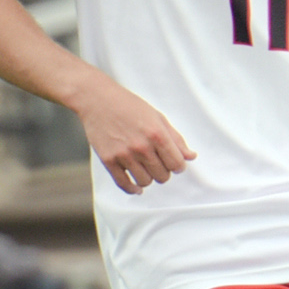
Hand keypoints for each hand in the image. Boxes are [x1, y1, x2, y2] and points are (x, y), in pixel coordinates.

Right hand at [74, 75, 195, 195]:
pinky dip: (133, 189)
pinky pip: (124, 184)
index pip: (177, 164)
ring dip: (148, 178)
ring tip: (145, 168)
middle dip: (163, 171)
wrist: (98, 99)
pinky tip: (137, 188)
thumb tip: (191, 157)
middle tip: (158, 162)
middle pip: (162, 176)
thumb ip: (176, 139)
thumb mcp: (158, 117)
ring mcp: (124, 154)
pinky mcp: (108, 160)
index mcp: (157, 134)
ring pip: (145, 182)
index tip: (174, 162)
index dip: (178, 166)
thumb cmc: (129, 106)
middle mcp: (141, 146)